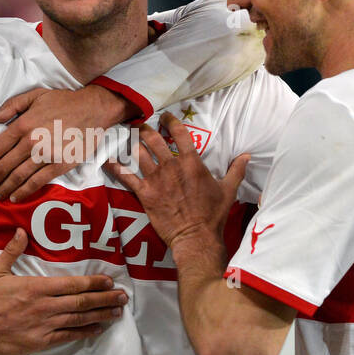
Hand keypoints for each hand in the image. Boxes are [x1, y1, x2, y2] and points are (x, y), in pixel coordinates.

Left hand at [0, 84, 130, 201]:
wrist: (93, 109)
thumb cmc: (64, 101)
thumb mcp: (35, 95)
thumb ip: (12, 105)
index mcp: (23, 124)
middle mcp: (32, 141)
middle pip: (4, 166)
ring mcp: (46, 155)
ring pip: (18, 177)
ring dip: (5, 188)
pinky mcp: (60, 164)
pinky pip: (37, 182)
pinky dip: (24, 191)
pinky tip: (15, 196)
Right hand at [0, 228, 127, 354]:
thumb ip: (12, 251)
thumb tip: (20, 231)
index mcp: (38, 287)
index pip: (73, 284)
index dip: (94, 282)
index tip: (109, 280)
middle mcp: (46, 305)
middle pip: (82, 301)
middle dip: (105, 298)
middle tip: (123, 296)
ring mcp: (45, 325)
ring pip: (80, 319)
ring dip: (101, 314)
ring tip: (117, 312)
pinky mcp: (42, 341)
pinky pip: (68, 336)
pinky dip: (85, 332)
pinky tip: (98, 329)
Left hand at [105, 112, 249, 252]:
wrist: (196, 237)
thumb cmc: (213, 215)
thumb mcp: (228, 190)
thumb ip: (236, 170)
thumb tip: (246, 156)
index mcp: (191, 163)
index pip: (179, 133)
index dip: (171, 122)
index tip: (166, 117)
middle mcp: (171, 167)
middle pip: (153, 139)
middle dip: (145, 129)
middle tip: (141, 126)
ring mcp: (156, 179)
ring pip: (139, 154)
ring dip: (132, 144)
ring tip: (128, 138)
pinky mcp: (144, 194)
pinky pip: (126, 177)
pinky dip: (115, 168)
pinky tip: (107, 161)